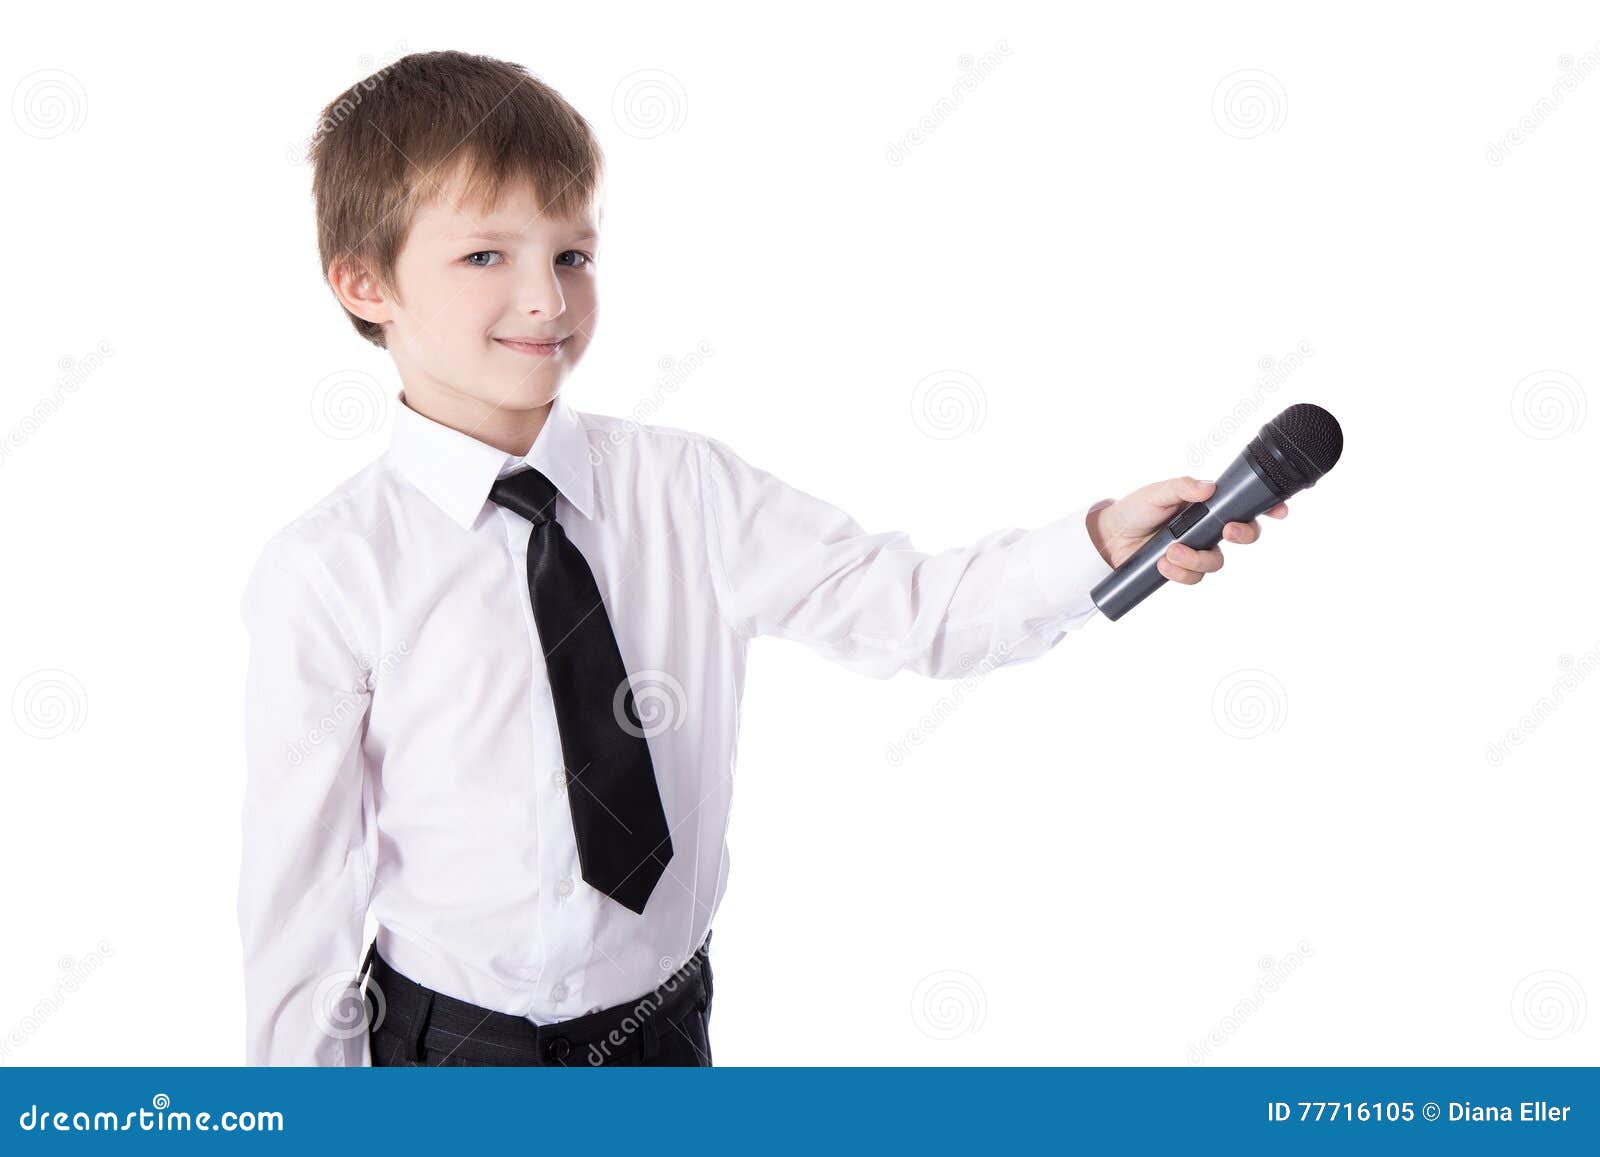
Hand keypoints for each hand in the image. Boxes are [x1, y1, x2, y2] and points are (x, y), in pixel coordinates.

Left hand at [1085, 476, 1287, 579]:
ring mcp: (1197, 550)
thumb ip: (1181, 488)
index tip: (1278, 511)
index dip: (1268, 508)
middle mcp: (1209, 528)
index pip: (1245, 505)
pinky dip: (1180, 572)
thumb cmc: (1136, 509)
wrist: (1111, 537)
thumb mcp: (1156, 493)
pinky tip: (1162, 564)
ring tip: (1171, 551)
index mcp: (1209, 505)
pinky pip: (1194, 578)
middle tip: (1228, 532)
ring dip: (1196, 558)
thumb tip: (1208, 487)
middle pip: (1244, 535)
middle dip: (1243, 535)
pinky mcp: (1183, 569)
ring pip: (1216, 562)